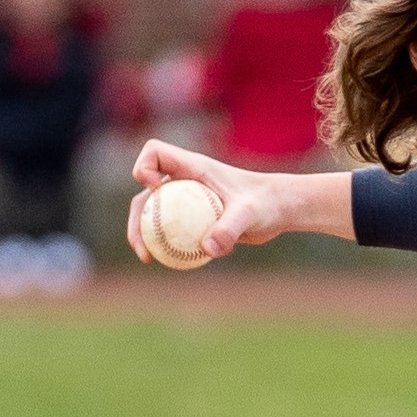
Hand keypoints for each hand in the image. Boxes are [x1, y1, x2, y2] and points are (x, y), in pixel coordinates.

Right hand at [126, 139, 274, 262]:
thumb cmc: (267, 202)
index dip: (144, 166)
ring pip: (156, 216)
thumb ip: (230, 228)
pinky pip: (174, 232)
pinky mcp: (194, 219)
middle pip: (145, 193)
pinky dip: (170, 246)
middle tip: (142, 247)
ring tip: (148, 259)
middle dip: (136, 217)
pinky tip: (177, 263)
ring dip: (146, 236)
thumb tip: (208, 249)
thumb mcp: (250, 214)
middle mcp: (185, 181)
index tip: (154, 188)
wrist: (280, 210)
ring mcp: (187, 200)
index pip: (155, 153)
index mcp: (193, 167)